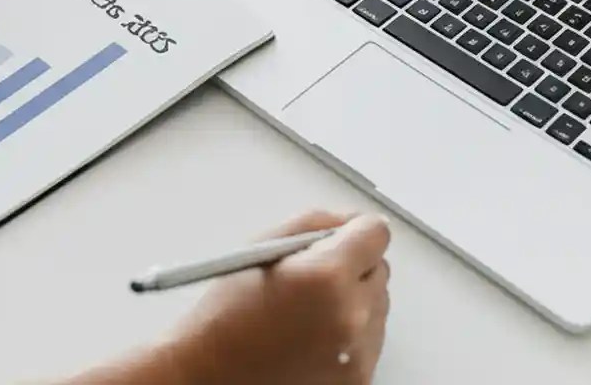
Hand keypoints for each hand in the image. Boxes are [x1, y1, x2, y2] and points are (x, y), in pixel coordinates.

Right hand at [169, 211, 391, 384]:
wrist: (210, 376)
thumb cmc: (225, 316)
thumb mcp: (262, 247)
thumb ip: (315, 224)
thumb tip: (351, 221)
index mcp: (326, 276)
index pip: (376, 234)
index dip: (355, 233)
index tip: (342, 240)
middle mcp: (351, 316)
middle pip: (380, 270)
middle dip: (352, 269)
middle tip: (311, 282)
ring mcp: (358, 353)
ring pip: (378, 307)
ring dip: (352, 304)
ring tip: (306, 315)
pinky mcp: (358, 379)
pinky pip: (370, 341)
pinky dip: (348, 336)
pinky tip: (311, 338)